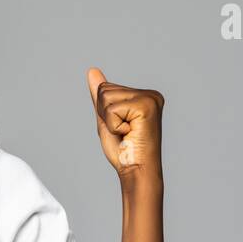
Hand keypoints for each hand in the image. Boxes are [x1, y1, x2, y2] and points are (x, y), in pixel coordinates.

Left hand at [86, 67, 163, 181]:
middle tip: (123, 132)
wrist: (136, 170)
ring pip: (106, 97)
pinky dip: (114, 125)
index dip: (104, 112)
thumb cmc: (123, 149)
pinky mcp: (146, 106)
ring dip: (110, 120)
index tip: (121, 127)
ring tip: (127, 133)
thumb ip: (100, 96)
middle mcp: (150, 94)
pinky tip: (129, 134)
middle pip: (105, 90)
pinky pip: (112, 109)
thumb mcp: (106, 118)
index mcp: (144, 95)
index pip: (105, 88)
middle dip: (106, 115)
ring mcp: (150, 98)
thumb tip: (92, 71)